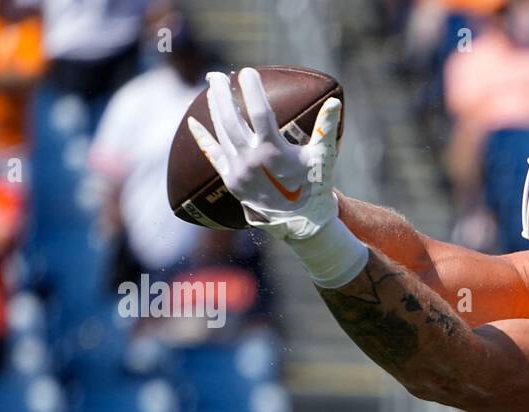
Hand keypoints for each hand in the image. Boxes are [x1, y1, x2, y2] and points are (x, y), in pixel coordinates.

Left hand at [188, 67, 341, 240]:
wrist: (302, 223)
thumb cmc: (315, 187)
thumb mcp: (324, 158)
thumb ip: (326, 129)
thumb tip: (335, 101)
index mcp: (274, 151)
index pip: (259, 111)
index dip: (252, 89)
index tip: (247, 72)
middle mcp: (252, 159)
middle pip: (231, 118)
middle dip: (222, 93)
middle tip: (217, 74)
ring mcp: (239, 171)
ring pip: (221, 133)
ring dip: (214, 109)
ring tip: (211, 89)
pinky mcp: (232, 181)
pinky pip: (212, 155)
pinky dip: (203, 138)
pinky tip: (193, 122)